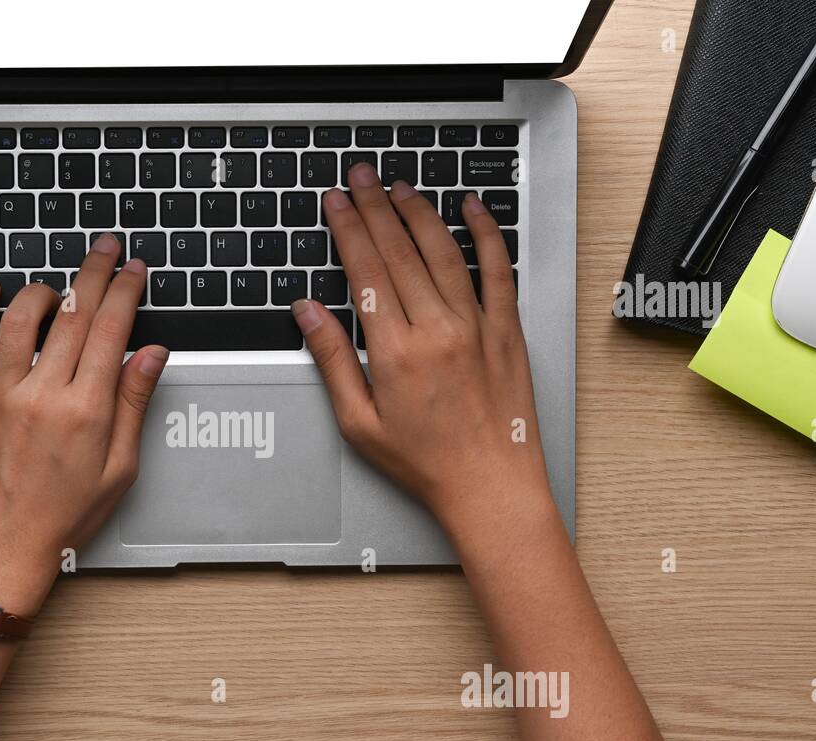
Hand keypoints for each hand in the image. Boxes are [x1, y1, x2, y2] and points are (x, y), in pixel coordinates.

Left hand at [0, 234, 167, 616]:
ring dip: (43, 291)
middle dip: (94, 273)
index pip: (111, 329)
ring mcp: (0, 396)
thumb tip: (151, 354)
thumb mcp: (120, 468)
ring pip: (21, 319)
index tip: (133, 270)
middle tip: (104, 249)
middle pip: (73, 314)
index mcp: (86, 411)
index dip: (125, 290)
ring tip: (58, 286)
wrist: (1, 551)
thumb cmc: (62, 520)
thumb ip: (134, 404)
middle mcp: (43, 395)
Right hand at [293, 163, 554, 544]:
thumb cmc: (425, 464)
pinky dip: (487, 234)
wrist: (491, 487)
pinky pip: (499, 270)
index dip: (347, 229)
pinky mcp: (507, 331)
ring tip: (399, 187)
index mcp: (395, 352)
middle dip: (375, 207)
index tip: (336, 202)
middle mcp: (437, 330)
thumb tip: (308, 313)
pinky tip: (472, 209)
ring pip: (444, 251)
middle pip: (400, 251)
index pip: (365, 271)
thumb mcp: (359, 423)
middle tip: (361, 177)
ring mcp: (476, 326)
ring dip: (419, 213)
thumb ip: (332, 361)